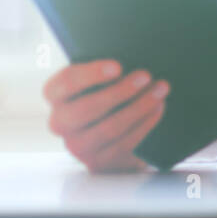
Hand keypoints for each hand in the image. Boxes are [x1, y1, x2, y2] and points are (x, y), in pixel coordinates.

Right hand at [43, 60, 169, 171]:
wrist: (115, 134)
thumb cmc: (108, 95)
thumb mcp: (100, 80)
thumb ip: (107, 71)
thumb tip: (134, 55)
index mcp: (56, 96)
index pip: (65, 83)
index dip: (90, 74)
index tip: (118, 66)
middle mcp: (60, 123)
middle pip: (86, 109)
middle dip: (120, 92)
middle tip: (146, 76)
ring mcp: (77, 146)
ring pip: (108, 128)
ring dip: (139, 107)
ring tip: (160, 91)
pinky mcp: (98, 162)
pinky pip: (123, 144)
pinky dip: (144, 124)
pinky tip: (158, 108)